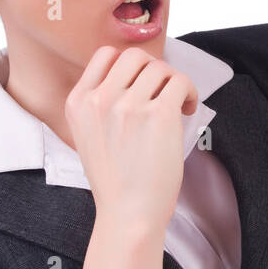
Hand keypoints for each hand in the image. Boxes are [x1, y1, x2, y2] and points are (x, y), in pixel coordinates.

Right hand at [65, 45, 199, 241]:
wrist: (128, 214)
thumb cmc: (116, 180)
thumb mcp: (88, 135)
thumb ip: (100, 103)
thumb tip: (134, 75)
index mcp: (78, 102)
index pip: (105, 54)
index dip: (130, 64)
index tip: (143, 81)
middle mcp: (100, 99)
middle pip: (135, 56)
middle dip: (154, 70)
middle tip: (163, 92)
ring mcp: (128, 105)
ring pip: (160, 67)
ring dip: (174, 82)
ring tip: (177, 105)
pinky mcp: (158, 114)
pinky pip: (180, 81)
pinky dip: (189, 91)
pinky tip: (186, 110)